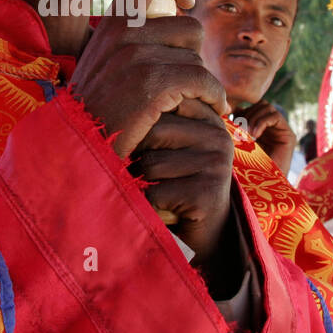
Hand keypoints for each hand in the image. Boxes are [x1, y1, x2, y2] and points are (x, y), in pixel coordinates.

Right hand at [69, 0, 226, 157]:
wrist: (78, 149)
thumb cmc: (97, 113)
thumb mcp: (102, 66)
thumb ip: (128, 42)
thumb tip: (171, 20)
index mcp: (110, 23)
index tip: (187, 0)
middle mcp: (121, 32)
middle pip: (188, 26)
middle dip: (194, 55)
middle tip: (189, 79)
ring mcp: (136, 57)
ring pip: (197, 57)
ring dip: (203, 82)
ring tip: (196, 99)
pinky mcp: (152, 84)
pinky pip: (203, 79)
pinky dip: (214, 96)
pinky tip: (212, 107)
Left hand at [129, 98, 237, 279]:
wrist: (205, 235)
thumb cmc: (178, 184)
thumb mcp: (173, 145)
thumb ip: (158, 120)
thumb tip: (114, 98)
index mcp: (209, 118)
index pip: (162, 105)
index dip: (142, 126)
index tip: (145, 146)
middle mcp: (218, 136)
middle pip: (152, 132)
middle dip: (140, 158)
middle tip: (152, 177)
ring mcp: (215, 164)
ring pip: (151, 164)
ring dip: (145, 185)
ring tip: (162, 193)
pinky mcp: (207, 192)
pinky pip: (155, 192)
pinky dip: (150, 206)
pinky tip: (166, 210)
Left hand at [232, 100, 295, 175]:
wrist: (263, 187)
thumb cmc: (247, 170)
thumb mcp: (237, 145)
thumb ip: (235, 129)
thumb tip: (229, 110)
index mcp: (258, 129)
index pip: (250, 108)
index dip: (240, 111)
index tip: (231, 121)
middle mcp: (271, 128)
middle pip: (259, 104)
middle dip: (247, 113)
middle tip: (240, 129)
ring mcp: (280, 131)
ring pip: (267, 107)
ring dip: (254, 117)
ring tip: (248, 133)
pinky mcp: (289, 135)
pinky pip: (275, 116)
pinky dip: (262, 122)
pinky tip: (255, 135)